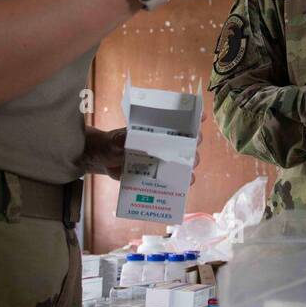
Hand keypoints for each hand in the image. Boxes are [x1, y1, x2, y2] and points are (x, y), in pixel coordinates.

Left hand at [85, 107, 206, 186]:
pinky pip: (173, 181)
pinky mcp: (159, 176)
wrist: (105, 160)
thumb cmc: (113, 143)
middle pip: (188, 144)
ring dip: (190, 168)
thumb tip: (123, 139)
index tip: (200, 117)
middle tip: (192, 152)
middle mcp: (166, 144)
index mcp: (159, 130)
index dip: (194, 118)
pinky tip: (180, 189)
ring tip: (188, 174)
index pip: (181, 122)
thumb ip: (119, 139)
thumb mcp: (115, 139)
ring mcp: (164, 161)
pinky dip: (180, 186)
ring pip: (185, 164)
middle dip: (194, 147)